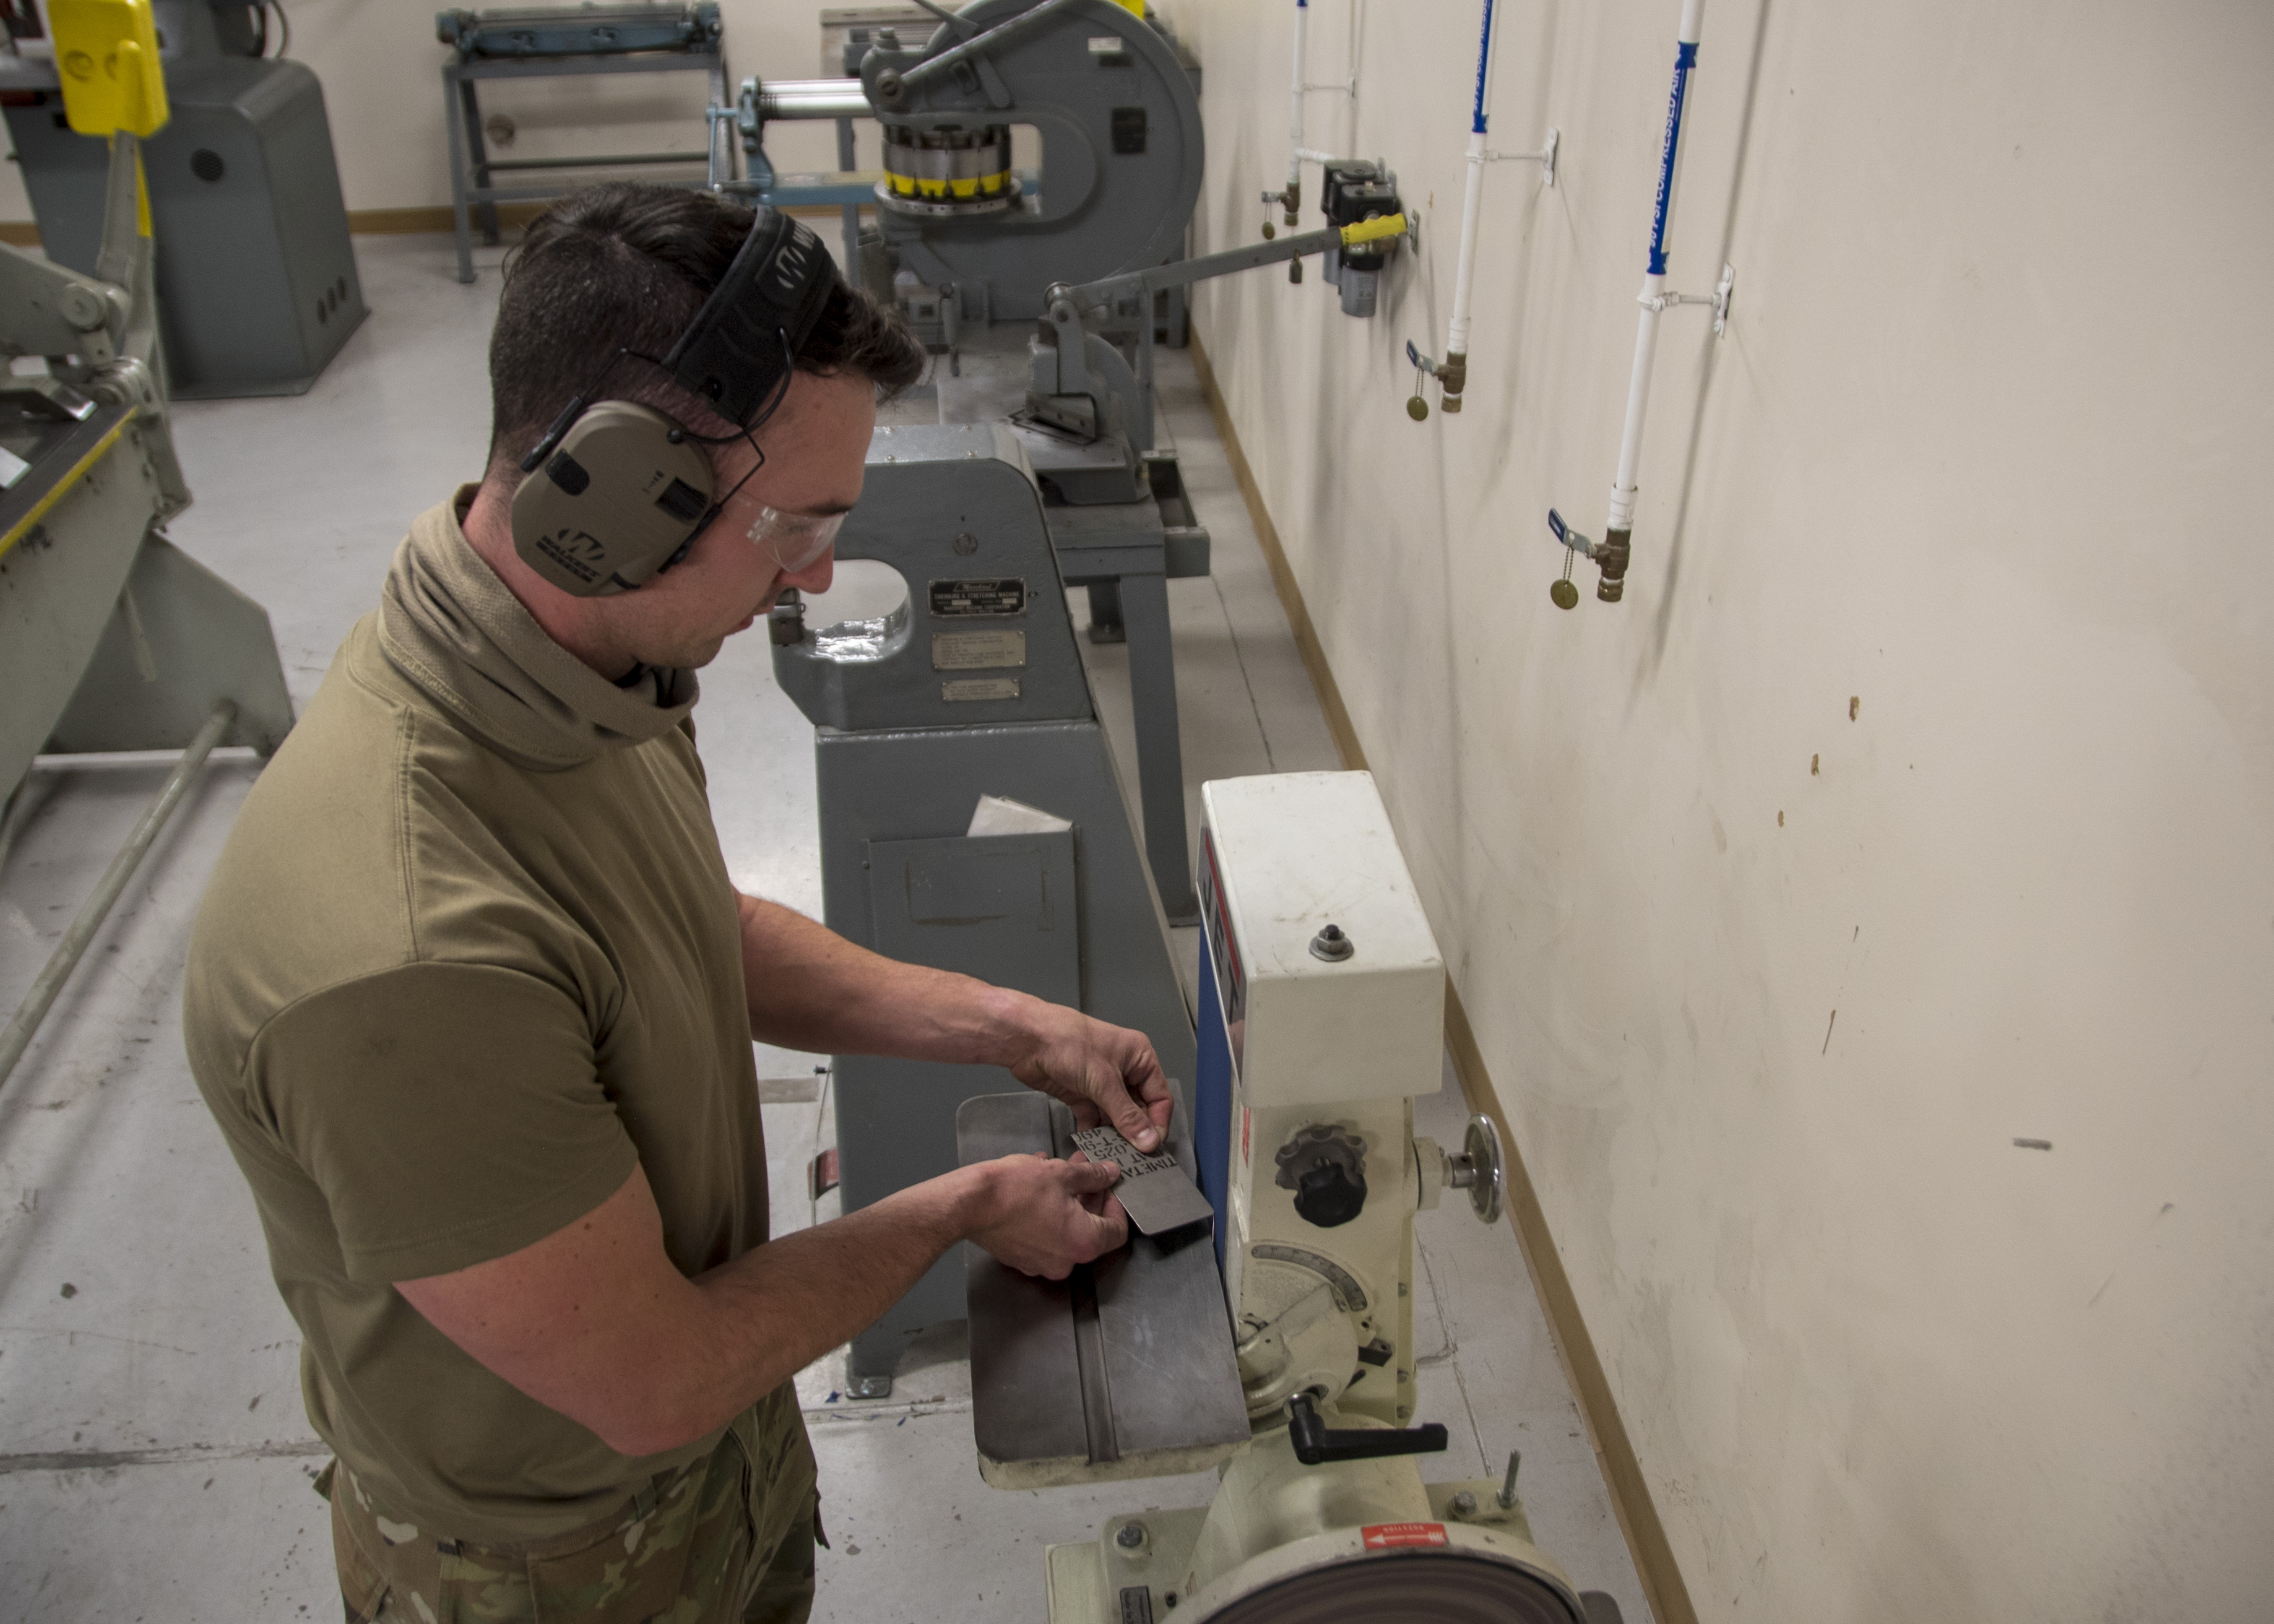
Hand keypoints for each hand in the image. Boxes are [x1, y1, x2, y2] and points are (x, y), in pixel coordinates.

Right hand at [967, 1155, 1126, 1277]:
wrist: (970, 1204)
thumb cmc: (1014, 1191)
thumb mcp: (1062, 1173)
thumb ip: (1093, 1175)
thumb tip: (1109, 1174)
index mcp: (1084, 1243)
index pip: (1118, 1230)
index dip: (1117, 1204)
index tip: (1111, 1187)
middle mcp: (1065, 1261)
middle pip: (1091, 1231)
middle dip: (1089, 1197)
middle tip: (1085, 1172)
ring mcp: (1040, 1263)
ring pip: (1066, 1231)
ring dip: (1068, 1202)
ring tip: (1058, 1172)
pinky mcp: (1021, 1258)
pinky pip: (1044, 1236)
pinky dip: (1047, 1214)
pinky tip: (1038, 1187)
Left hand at [1001, 996, 1173, 1152]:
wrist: (1027, 1039)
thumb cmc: (1070, 1045)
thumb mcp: (1104, 1081)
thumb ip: (1127, 1115)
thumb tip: (1150, 1143)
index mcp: (1140, 1058)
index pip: (1160, 1097)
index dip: (1158, 1123)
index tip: (1150, 1149)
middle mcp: (1124, 1071)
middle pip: (1138, 1109)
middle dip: (1134, 1133)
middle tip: (1131, 1158)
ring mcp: (1102, 1083)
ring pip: (1116, 1117)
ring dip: (1113, 1135)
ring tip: (1111, 1156)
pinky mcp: (1081, 1094)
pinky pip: (1094, 1117)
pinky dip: (1093, 1131)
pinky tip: (1090, 1146)